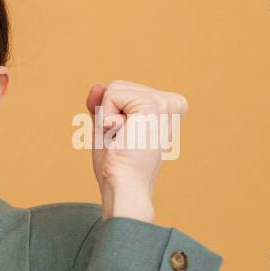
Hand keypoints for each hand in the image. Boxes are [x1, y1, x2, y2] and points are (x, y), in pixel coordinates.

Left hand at [85, 80, 187, 221]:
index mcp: (167, 107)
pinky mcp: (155, 103)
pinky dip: (106, 117)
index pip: (122, 92)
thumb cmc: (116, 165)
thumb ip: (102, 105)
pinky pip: (111, 94)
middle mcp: (172, 101)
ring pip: (113, 88)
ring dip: (106, 117)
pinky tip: (122, 135)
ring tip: (124, 138)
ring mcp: (166, 101)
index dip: (110, 114)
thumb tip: (96, 85)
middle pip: (118, 86)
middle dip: (108, 113)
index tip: (124, 138)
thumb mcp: (106, 128)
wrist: (124, 185)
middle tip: (122, 140)